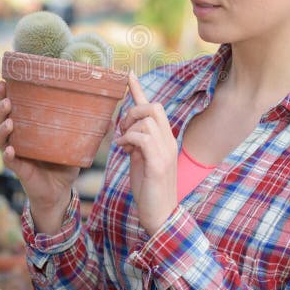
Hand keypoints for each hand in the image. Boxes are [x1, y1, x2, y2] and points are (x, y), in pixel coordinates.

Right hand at [0, 80, 79, 234]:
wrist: (60, 192)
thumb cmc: (64, 164)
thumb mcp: (77, 145)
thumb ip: (91, 133)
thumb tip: (111, 118)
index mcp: (28, 127)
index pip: (13, 107)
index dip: (5, 94)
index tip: (4, 82)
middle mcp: (18, 138)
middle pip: (1, 119)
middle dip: (1, 108)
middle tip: (7, 99)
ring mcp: (17, 154)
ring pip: (0, 139)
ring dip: (2, 129)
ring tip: (10, 122)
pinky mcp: (19, 170)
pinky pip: (9, 161)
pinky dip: (8, 155)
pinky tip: (10, 150)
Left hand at [117, 71, 177, 234]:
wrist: (160, 216)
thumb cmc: (149, 189)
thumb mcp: (141, 161)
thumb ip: (137, 144)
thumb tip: (125, 133)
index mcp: (165, 139)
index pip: (153, 108)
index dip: (139, 90)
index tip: (127, 74)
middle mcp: (168, 141)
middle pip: (153, 107)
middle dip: (133, 111)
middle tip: (121, 130)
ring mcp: (165, 151)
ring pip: (147, 121)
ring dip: (129, 127)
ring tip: (122, 143)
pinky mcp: (158, 163)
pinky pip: (142, 138)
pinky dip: (129, 139)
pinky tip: (123, 149)